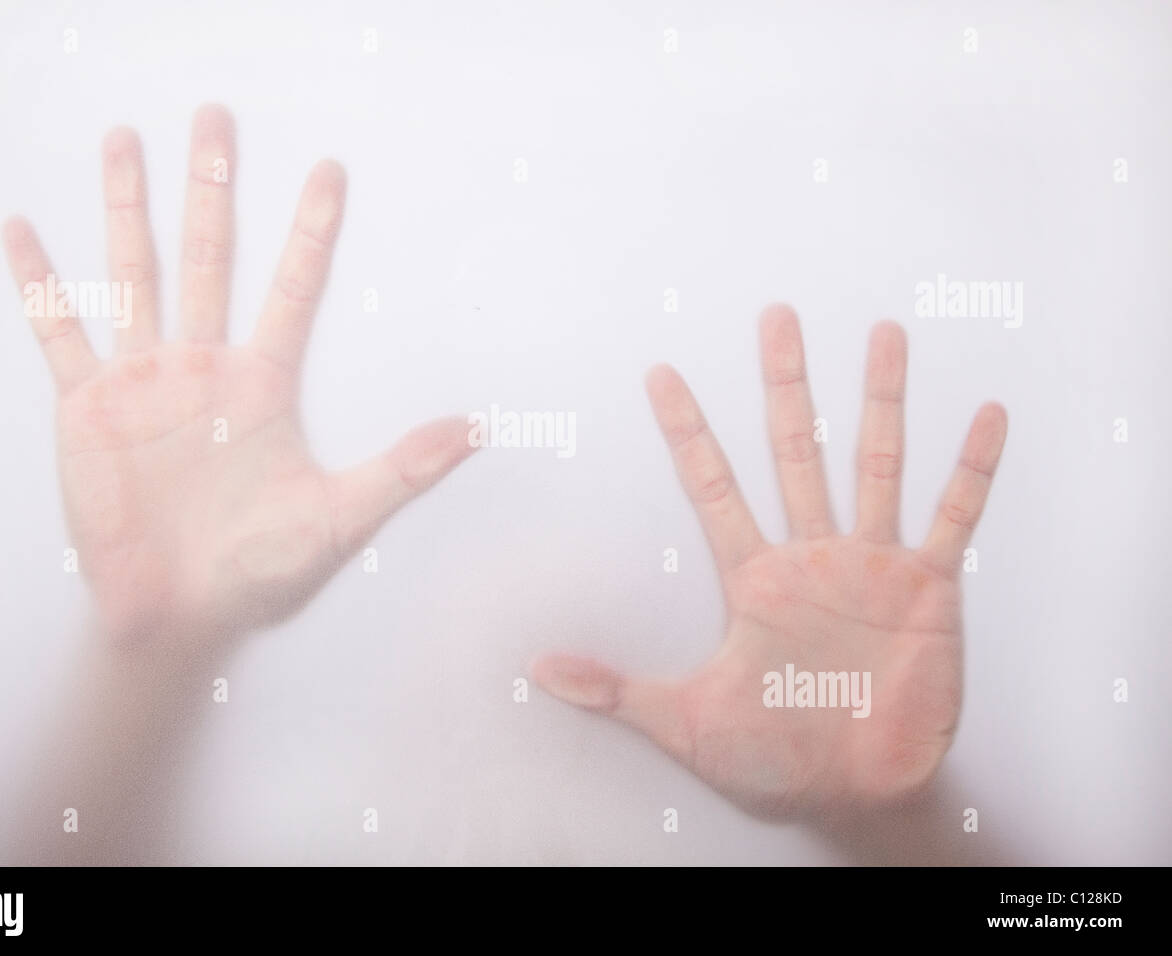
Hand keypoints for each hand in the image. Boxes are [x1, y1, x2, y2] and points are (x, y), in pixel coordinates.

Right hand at [1, 105, 472, 645]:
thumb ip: (404, 469)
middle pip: (209, 256)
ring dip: (128, 208)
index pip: (293, 288)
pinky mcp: (89, 405)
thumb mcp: (340, 518)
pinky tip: (24, 231)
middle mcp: (204, 365)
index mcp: (263, 383)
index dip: (311, 230)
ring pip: (135, 273)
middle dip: (211, 187)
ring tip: (124, 139)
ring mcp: (145, 379)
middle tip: (217, 116)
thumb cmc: (258, 573)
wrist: (179, 616)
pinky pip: (60, 330)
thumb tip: (478, 429)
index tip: (330, 170)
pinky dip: (39, 282)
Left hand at [534, 305, 1006, 817]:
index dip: (686, 430)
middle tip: (774, 317)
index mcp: (753, 577)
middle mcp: (811, 555)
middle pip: (793, 451)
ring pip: (874, 464)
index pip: (712, 486)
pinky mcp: (927, 588)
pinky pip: (954, 516)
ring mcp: (871, 565)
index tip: (660, 373)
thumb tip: (538, 669)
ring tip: (883, 335)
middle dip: (784, 385)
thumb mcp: (686, 722)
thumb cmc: (773, 757)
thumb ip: (615, 690)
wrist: (855, 792)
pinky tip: (987, 417)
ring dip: (880, 402)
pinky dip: (971, 470)